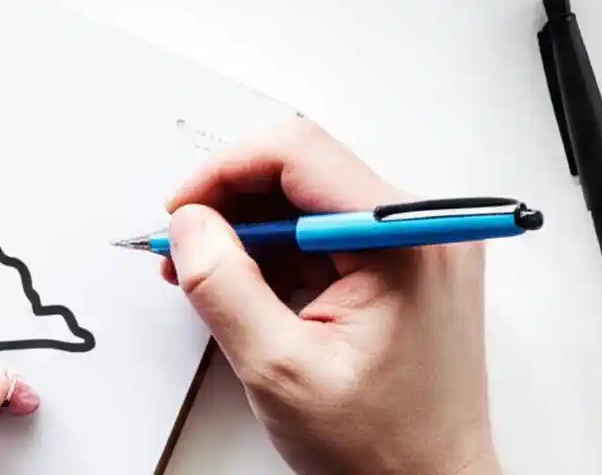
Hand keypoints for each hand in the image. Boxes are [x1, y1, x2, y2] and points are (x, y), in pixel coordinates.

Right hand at [163, 116, 499, 474]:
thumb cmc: (383, 450)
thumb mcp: (281, 370)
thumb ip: (225, 287)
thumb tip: (189, 226)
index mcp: (405, 241)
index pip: (299, 155)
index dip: (224, 172)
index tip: (182, 211)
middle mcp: (420, 229)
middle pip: (301, 171)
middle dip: (230, 203)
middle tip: (183, 246)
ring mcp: (414, 246)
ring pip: (306, 201)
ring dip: (247, 230)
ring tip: (204, 275)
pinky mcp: (401, 267)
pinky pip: (322, 234)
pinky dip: (273, 253)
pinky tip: (243, 288)